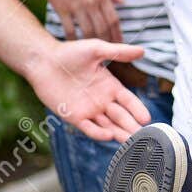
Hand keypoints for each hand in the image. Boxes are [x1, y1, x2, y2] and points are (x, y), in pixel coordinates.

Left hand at [26, 39, 149, 141]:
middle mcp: (102, 100)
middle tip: (144, 136)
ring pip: (108, 125)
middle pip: (121, 116)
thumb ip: (120, 52)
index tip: (147, 119)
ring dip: (120, 133)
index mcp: (110, 86)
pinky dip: (99, 133)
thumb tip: (143, 51)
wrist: (44, 61)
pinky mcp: (73, 116)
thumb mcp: (97, 49)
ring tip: (132, 142)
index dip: (138, 109)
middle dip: (132, 126)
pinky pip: (89, 128)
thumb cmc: (70, 52)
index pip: (129, 101)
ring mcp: (88, 110)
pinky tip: (109, 136)